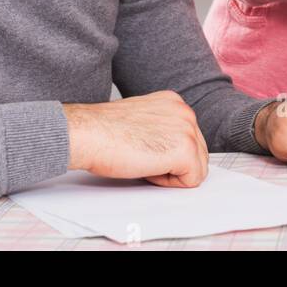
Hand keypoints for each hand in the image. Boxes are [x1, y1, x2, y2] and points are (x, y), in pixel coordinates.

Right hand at [62, 91, 207, 187]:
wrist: (88, 134)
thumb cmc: (103, 131)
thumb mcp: (141, 121)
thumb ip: (161, 129)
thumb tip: (170, 149)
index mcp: (174, 102)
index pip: (190, 138)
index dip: (167, 154)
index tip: (144, 150)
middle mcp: (185, 111)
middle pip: (198, 154)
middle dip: (174, 165)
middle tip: (142, 158)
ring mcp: (188, 129)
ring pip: (197, 168)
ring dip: (172, 174)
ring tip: (144, 162)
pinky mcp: (185, 150)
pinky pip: (192, 180)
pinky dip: (169, 183)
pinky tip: (147, 169)